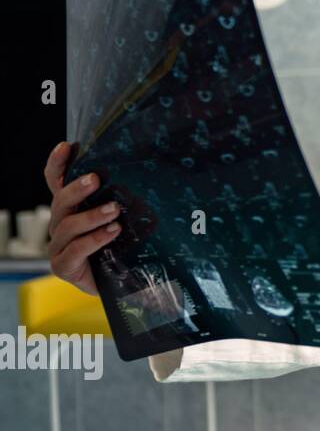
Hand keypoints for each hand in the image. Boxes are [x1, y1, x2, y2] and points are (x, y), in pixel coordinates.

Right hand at [44, 140, 119, 295]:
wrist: (122, 284)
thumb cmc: (123, 247)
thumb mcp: (125, 218)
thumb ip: (124, 199)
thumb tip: (152, 170)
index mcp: (72, 209)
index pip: (57, 182)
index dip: (58, 164)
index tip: (66, 146)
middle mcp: (61, 224)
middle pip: (60, 201)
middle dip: (77, 189)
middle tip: (96, 179)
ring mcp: (59, 246)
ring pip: (67, 225)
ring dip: (91, 216)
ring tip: (114, 210)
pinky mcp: (63, 266)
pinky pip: (75, 250)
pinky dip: (94, 239)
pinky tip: (112, 232)